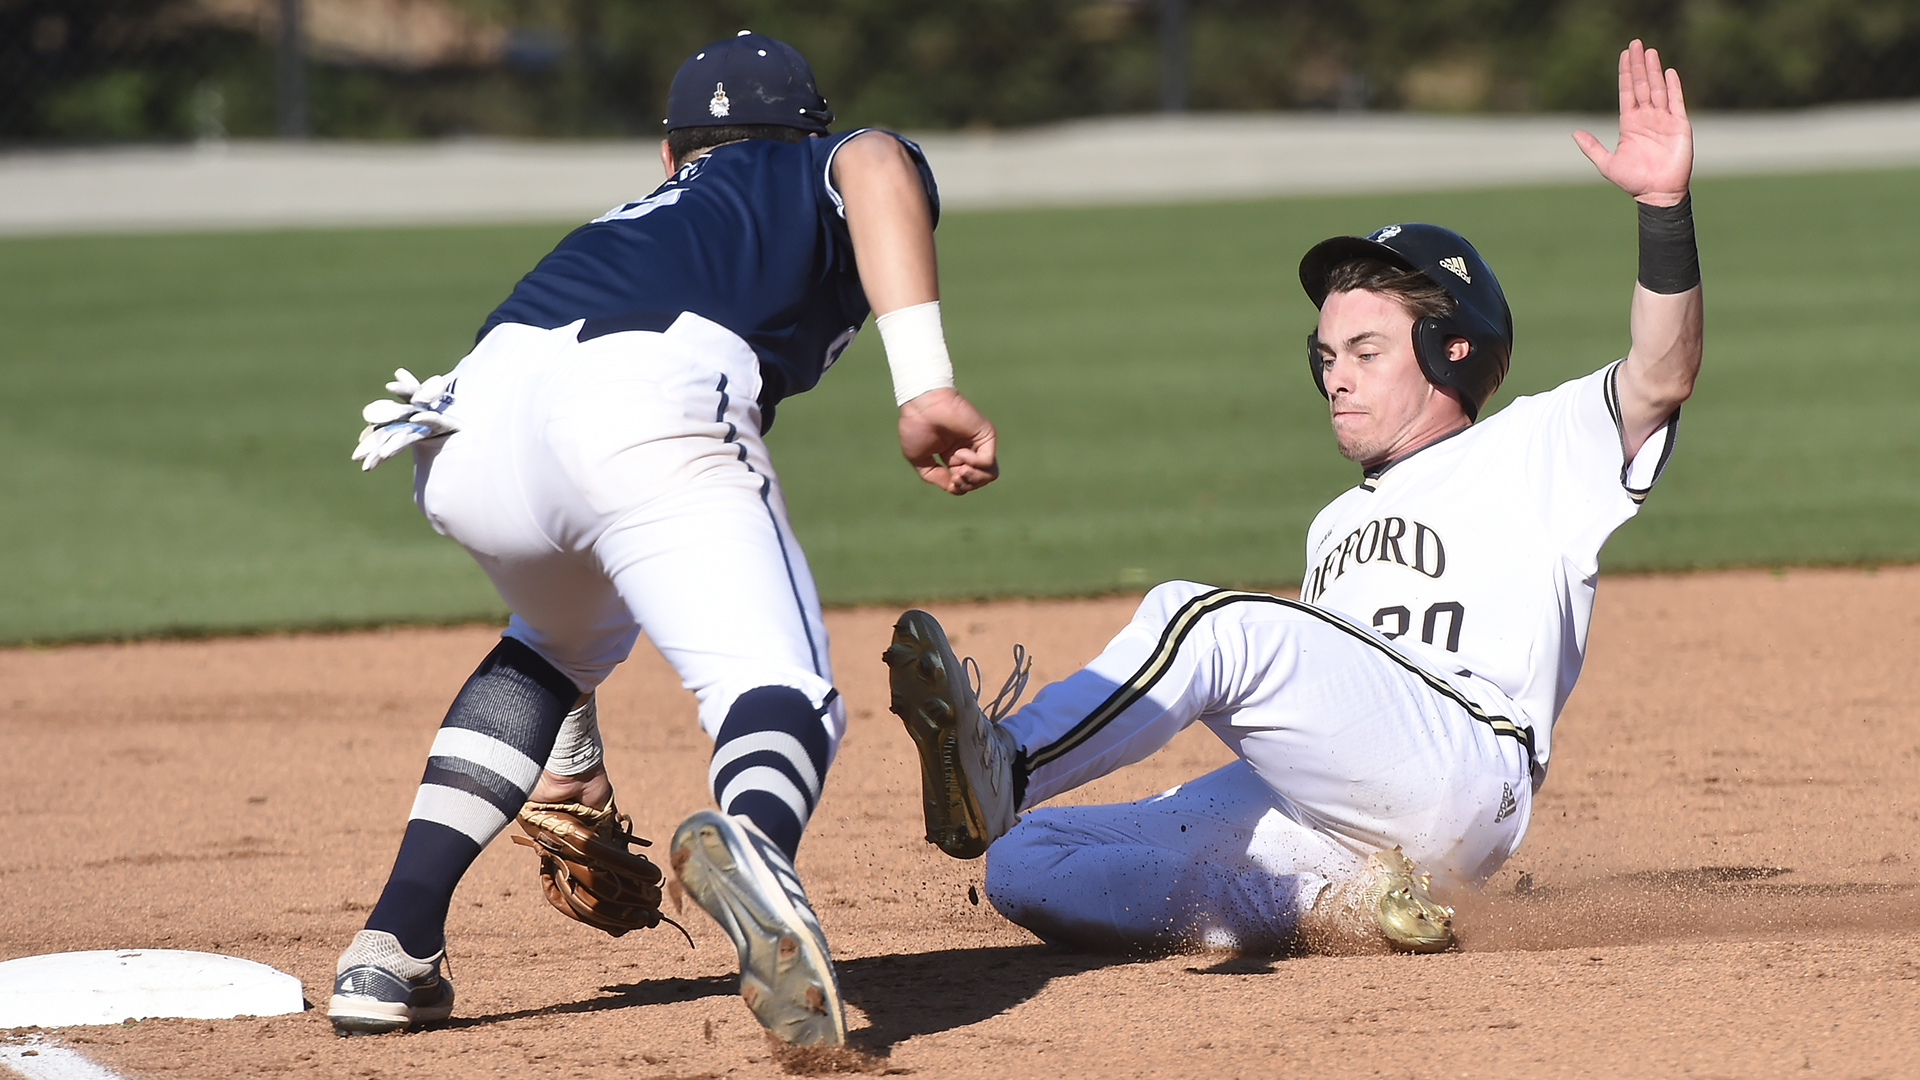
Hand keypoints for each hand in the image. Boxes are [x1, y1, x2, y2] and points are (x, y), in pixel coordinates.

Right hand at [898, 387, 998, 494]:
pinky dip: (974, 463)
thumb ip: (936, 477)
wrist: (921, 406)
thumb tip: (953, 487)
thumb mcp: (920, 460)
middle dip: (967, 485)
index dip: (959, 488)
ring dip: (975, 479)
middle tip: (955, 477)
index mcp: (954, 457)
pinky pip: (988, 462)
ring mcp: (978, 443)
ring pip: (990, 475)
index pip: (967, 483)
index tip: (949, 481)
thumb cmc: (916, 427)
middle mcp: (968, 451)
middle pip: (980, 481)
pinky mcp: (986, 435)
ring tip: (961, 470)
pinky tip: (959, 453)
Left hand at [1573, 40, 1692, 206]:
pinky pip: (1676, 102)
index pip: (1626, 92)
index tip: (1624, 55)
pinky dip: (1673, 87)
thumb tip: (1573, 132)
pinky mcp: (1679, 125)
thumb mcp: (1606, 164)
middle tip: (1636, 43)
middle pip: (1641, 85)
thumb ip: (1592, 148)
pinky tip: (1669, 72)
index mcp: (1629, 123)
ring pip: (1658, 89)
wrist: (1656, 193)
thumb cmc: (1633, 181)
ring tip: (1650, 51)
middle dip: (1638, 65)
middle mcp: (1646, 117)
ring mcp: (1663, 120)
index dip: (1624, 73)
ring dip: (1654, 70)